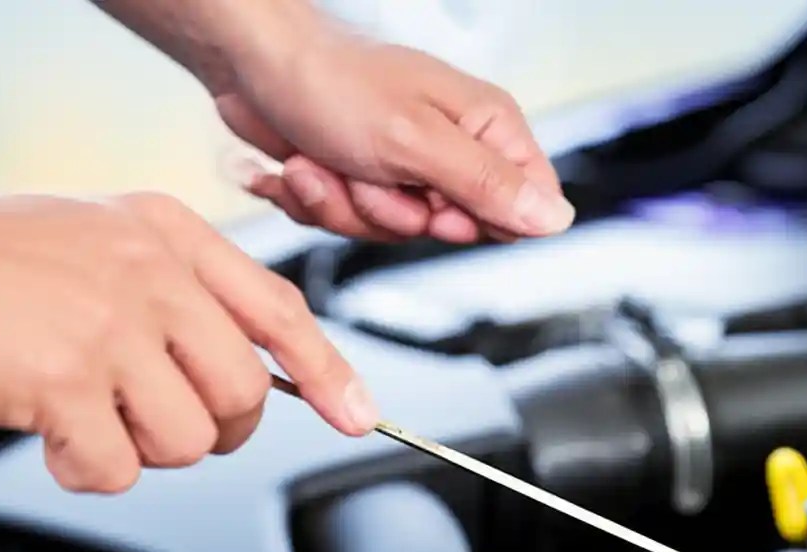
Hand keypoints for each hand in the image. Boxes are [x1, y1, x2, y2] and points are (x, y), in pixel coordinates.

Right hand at [0, 191, 376, 493]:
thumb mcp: (104, 241)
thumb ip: (180, 290)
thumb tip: (253, 367)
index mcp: (169, 234)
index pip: (277, 309)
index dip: (328, 370)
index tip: (358, 415)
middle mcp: (150, 272)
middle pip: (244, 392)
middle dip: (216, 430)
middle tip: (167, 424)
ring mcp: (109, 324)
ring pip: (188, 437)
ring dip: (143, 450)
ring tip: (92, 416)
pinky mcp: (63, 380)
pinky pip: (118, 468)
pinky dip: (87, 469)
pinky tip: (53, 434)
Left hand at [216, 19, 573, 243]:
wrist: (250, 65)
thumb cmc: (331, 82)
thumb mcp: (416, 142)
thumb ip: (487, 185)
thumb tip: (556, 220)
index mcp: (485, 126)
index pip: (526, 203)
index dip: (481, 220)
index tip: (440, 204)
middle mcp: (451, 148)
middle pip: (452, 228)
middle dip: (395, 212)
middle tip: (372, 171)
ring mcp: (405, 166)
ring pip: (393, 231)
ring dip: (346, 205)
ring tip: (327, 160)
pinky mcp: (362, 179)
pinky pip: (352, 224)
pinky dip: (318, 201)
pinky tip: (303, 165)